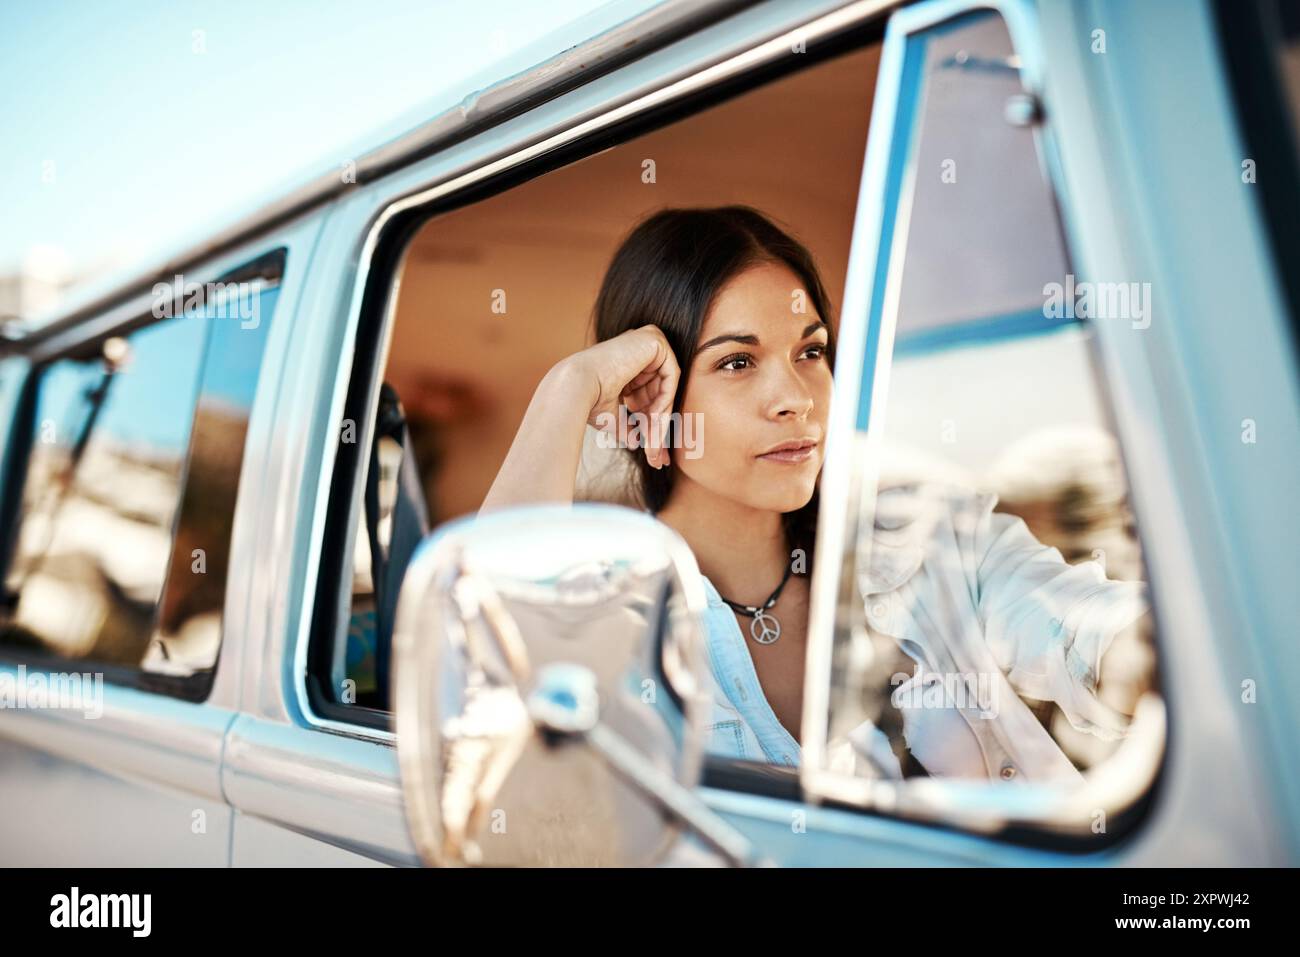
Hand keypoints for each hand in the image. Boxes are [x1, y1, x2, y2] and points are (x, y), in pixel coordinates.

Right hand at [564, 326, 680, 469]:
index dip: (653, 423)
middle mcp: (639, 349)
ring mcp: (648, 340)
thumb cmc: (588, 402)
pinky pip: (672, 376)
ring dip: (661, 420)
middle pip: (661, 393)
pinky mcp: (655, 340)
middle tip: (658, 457)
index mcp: (628, 362)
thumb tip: (637, 442)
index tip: (654, 453)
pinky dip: (665, 400)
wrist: (575, 388)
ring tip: (653, 448)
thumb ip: (629, 425)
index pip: (649, 394)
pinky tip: (653, 418)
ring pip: (667, 388)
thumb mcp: (613, 416)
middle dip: (659, 427)